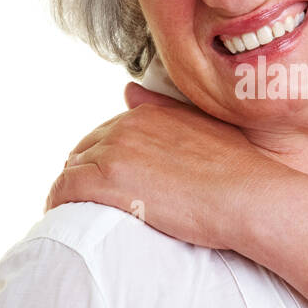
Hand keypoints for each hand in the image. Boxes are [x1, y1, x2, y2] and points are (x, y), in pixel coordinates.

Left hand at [44, 83, 286, 249]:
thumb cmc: (238, 171)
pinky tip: (64, 218)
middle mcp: (126, 125)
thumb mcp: (203, 128)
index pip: (106, 134)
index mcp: (147, 114)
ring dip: (70, 191)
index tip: (107, 182)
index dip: (103, 160)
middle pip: (84, 150)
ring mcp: (115, 151)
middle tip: (90, 203)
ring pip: (72, 169)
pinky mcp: (107, 180)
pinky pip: (65, 190)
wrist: (247, 196)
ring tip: (76, 214)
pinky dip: (59, 203)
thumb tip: (129, 90)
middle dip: (84, 174)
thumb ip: (163, 108)